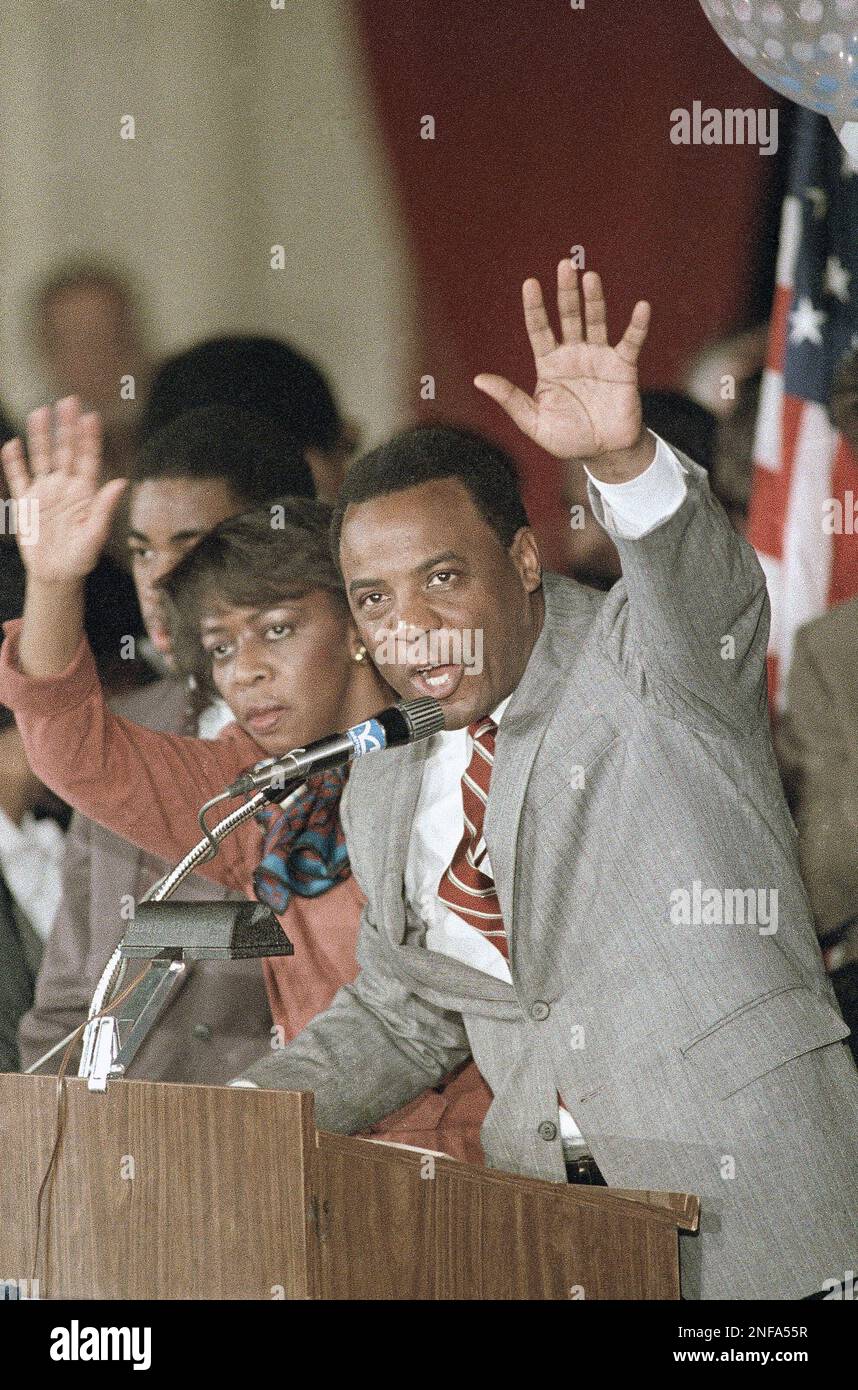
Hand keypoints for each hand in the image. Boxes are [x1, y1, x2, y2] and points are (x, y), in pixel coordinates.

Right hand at [0, 397, 126, 583]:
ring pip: (42, 457)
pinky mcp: (26, 501)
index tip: (91, 416)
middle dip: (67, 427)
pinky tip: (13, 444)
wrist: (56, 574)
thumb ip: (105, 508)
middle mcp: (65, 486)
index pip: (88, 459)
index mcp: (86, 493)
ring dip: (41, 435)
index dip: (89, 438)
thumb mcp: (95, 536)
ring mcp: (45, 491)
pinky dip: (14, 461)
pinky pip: (18, 477)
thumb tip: (121, 482)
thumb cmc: (81, 558)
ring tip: (40, 411)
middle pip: (65, 450)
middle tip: (68, 401)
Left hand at [475, 263, 650, 462]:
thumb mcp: (533, 422)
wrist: (602, 453)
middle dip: (566, 292)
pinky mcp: (623, 366)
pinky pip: (631, 342)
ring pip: (596, 321)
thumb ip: (510, 399)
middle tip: (564, 265)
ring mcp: (599, 357)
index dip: (535, 307)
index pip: (539, 329)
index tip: (530, 283)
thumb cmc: (566, 438)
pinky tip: (641, 307)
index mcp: (549, 364)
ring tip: (590, 277)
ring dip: (594, 300)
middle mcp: (573, 354)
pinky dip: (637, 325)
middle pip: (568, 316)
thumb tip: (478, 379)